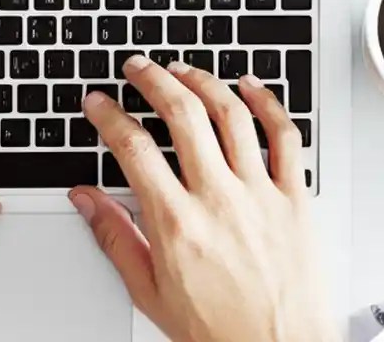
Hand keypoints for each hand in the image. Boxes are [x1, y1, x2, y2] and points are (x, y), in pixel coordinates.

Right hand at [71, 56, 336, 341]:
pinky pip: (285, 136)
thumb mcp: (151, 293)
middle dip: (152, 80)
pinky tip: (249, 86)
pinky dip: (267, 102)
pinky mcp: (297, 199)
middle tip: (137, 68)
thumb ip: (115, 238)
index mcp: (177, 223)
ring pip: (231, 115)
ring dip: (202, 81)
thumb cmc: (220, 333)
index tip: (98, 103)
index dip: (109, 116)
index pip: (134, 148)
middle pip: (182, 115)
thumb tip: (86, 199)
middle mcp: (219, 200)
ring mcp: (261, 195)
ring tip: (182, 70)